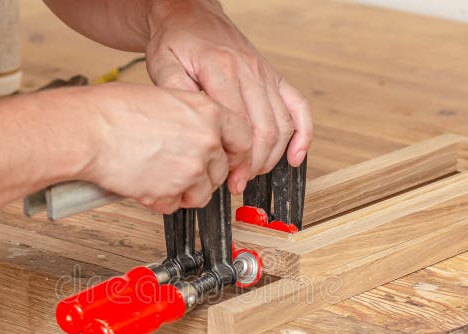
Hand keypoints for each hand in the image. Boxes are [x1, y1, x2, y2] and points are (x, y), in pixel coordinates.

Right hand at [78, 83, 250, 213]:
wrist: (90, 130)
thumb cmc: (114, 111)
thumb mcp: (166, 99)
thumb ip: (192, 118)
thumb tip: (202, 135)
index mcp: (208, 112)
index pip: (243, 138)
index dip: (238, 155)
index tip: (233, 165)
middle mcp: (207, 140)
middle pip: (221, 171)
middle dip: (202, 175)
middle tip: (176, 168)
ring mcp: (192, 169)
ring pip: (202, 193)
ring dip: (183, 191)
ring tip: (157, 176)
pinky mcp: (173, 192)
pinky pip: (176, 205)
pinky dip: (160, 199)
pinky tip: (144, 182)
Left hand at [145, 0, 312, 193]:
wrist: (191, 15)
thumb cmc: (176, 41)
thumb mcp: (163, 65)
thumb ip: (177, 96)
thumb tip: (192, 130)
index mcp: (221, 69)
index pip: (239, 125)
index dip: (236, 158)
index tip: (226, 177)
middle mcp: (249, 71)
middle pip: (265, 129)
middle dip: (254, 164)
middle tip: (238, 183)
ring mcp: (265, 73)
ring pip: (283, 123)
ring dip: (272, 156)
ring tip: (253, 173)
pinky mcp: (273, 76)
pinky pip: (298, 106)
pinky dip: (303, 134)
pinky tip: (296, 156)